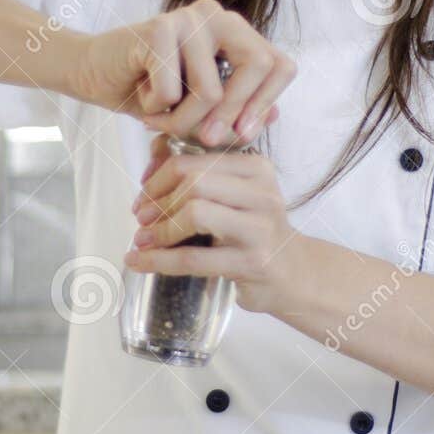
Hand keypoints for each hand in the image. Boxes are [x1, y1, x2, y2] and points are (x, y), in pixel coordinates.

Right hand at [67, 0, 295, 146]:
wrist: (95, 75)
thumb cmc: (151, 93)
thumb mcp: (200, 110)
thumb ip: (236, 111)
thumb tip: (275, 117)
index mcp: (236, 33)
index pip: (280, 65)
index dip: (268, 103)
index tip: (245, 135)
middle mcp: (218, 16)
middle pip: (258, 65)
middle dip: (233, 113)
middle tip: (208, 139)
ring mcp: (189, 17)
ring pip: (211, 90)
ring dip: (182, 121)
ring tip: (159, 120)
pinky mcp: (158, 28)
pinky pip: (171, 91)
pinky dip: (156, 110)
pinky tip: (143, 99)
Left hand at [125, 133, 302, 313]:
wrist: (293, 274)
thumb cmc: (254, 233)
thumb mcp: (234, 197)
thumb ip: (198, 175)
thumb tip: (151, 160)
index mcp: (256, 168)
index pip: (193, 162)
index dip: (158, 178)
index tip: (143, 197)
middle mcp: (262, 192)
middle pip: (193, 182)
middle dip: (158, 202)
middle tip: (142, 219)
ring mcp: (260, 227)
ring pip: (195, 213)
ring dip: (161, 230)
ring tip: (143, 241)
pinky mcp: (252, 261)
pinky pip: (194, 257)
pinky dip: (159, 260)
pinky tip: (140, 262)